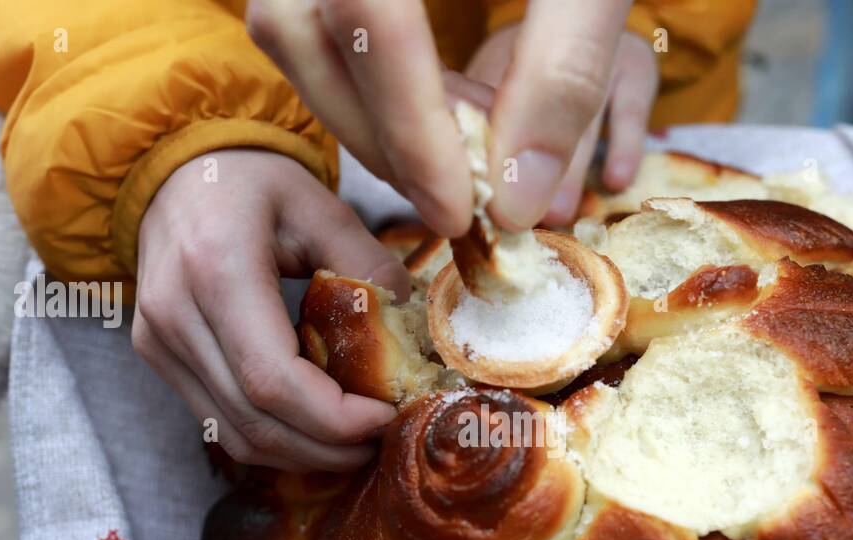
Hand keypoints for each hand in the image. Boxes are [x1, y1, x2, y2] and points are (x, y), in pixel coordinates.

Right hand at [131, 148, 410, 472]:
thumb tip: (410, 326)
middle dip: (327, 445)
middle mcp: (174, 313)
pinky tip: (316, 431)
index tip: (385, 415)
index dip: (333, 417)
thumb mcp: (318, 205)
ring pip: (235, 434)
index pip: (273, 379)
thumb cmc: (251, 183)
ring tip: (356, 442)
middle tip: (382, 439)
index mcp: (215, 268)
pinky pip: (220, 423)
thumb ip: (366, 263)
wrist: (175, 173)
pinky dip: (274, 439)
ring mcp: (158, 341)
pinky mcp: (158, 357)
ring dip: (302, 453)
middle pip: (256, 419)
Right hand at [247, 0, 648, 233]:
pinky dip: (361, 79)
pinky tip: (431, 109)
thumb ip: (563, 74)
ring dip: (362, 116)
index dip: (411, 125)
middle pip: (305, 29)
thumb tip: (517, 201)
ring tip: (445, 163)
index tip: (462, 208)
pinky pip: (307, 16)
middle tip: (453, 203)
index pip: (370, 13)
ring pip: (289, 29)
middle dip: (381, 136)